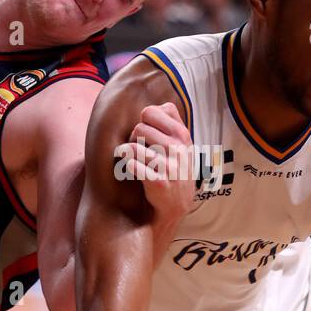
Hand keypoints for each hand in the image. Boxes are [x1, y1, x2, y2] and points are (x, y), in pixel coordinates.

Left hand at [116, 102, 197, 221]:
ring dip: (127, 153)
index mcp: (182, 135)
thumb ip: (174, 121)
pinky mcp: (158, 182)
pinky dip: (126, 166)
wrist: (177, 204)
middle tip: (138, 151)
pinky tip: (130, 170)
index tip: (146, 134)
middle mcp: (178, 148)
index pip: (150, 112)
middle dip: (134, 139)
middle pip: (138, 129)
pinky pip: (131, 164)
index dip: (143, 122)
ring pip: (133, 146)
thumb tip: (161, 105)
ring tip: (132, 160)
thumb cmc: (175, 169)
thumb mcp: (183, 144)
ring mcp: (169, 166)